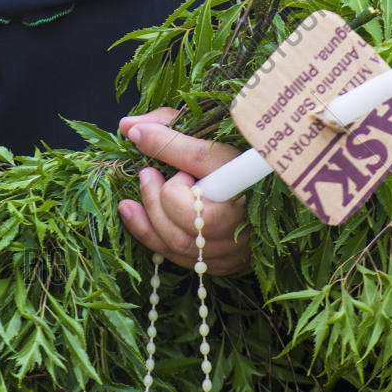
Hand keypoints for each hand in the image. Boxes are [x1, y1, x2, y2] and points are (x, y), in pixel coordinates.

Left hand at [117, 106, 249, 275]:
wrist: (263, 188)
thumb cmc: (232, 156)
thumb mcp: (205, 132)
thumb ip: (169, 127)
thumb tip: (128, 127)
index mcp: (248, 169)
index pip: (201, 159)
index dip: (165, 146)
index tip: (139, 137)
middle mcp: (247, 211)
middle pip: (192, 216)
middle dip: (157, 196)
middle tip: (146, 174)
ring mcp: (239, 244)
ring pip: (183, 243)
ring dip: (148, 220)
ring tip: (131, 201)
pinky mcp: (228, 263)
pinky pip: (183, 259)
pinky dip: (154, 239)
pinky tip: (136, 217)